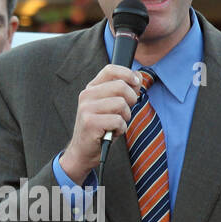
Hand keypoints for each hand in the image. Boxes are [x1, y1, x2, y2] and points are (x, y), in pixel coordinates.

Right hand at [60, 65, 142, 182]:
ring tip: (117, 124)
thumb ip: (123, 91)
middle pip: (120, 86)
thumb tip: (138, 77)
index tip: (136, 83)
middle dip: (131, 100)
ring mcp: (86, 109)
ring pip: (121, 104)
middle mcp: (86, 95)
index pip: (111, 70)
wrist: (82, 151)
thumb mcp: (111, 106)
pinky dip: (121, 129)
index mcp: (91, 88)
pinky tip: (112, 133)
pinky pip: (118, 120)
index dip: (127, 74)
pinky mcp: (90, 123)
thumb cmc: (101, 128)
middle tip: (126, 112)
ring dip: (125, 117)